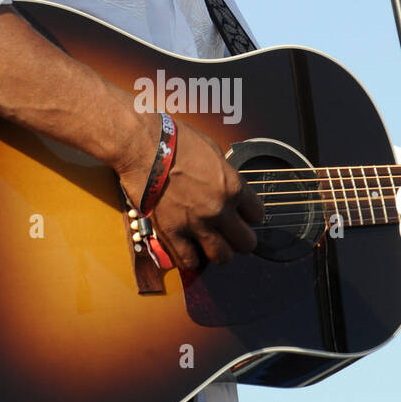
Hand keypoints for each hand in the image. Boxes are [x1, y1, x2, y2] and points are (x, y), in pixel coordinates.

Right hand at [117, 115, 264, 271]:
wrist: (142, 145)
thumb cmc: (175, 140)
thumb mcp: (213, 151)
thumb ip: (225, 175)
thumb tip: (228, 186)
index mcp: (233, 186)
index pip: (258, 215)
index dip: (250, 216)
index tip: (241, 215)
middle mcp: (219, 209)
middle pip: (246, 242)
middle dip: (239, 238)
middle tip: (229, 233)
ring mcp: (196, 223)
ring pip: (222, 256)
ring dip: (218, 251)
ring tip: (210, 244)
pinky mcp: (171, 232)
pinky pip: (189, 261)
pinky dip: (190, 258)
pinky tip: (188, 248)